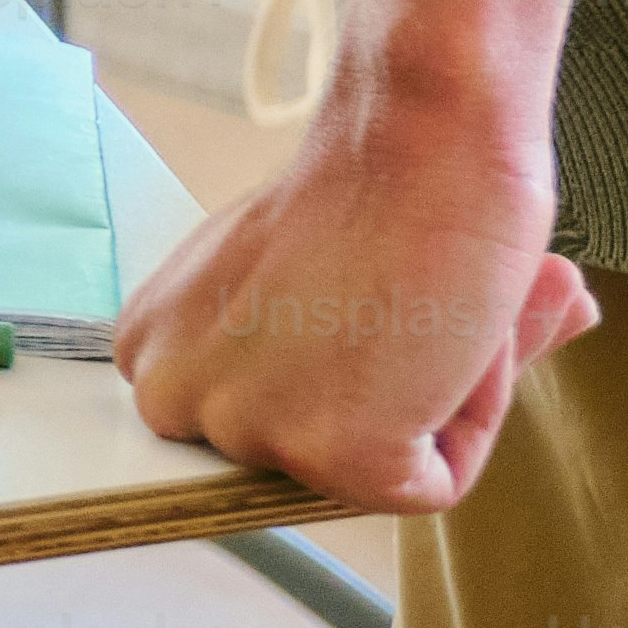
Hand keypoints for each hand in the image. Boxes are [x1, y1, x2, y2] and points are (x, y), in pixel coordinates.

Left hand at [118, 100, 593, 514]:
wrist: (423, 143)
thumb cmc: (369, 191)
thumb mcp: (294, 284)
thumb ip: (315, 346)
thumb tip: (370, 379)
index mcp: (156, 348)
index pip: (256, 421)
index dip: (335, 376)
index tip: (361, 311)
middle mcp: (173, 396)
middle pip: (309, 453)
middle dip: (381, 397)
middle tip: (413, 308)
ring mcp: (247, 431)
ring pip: (373, 470)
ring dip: (430, 404)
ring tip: (432, 311)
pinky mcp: (333, 457)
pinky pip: (431, 483)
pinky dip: (471, 421)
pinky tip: (453, 344)